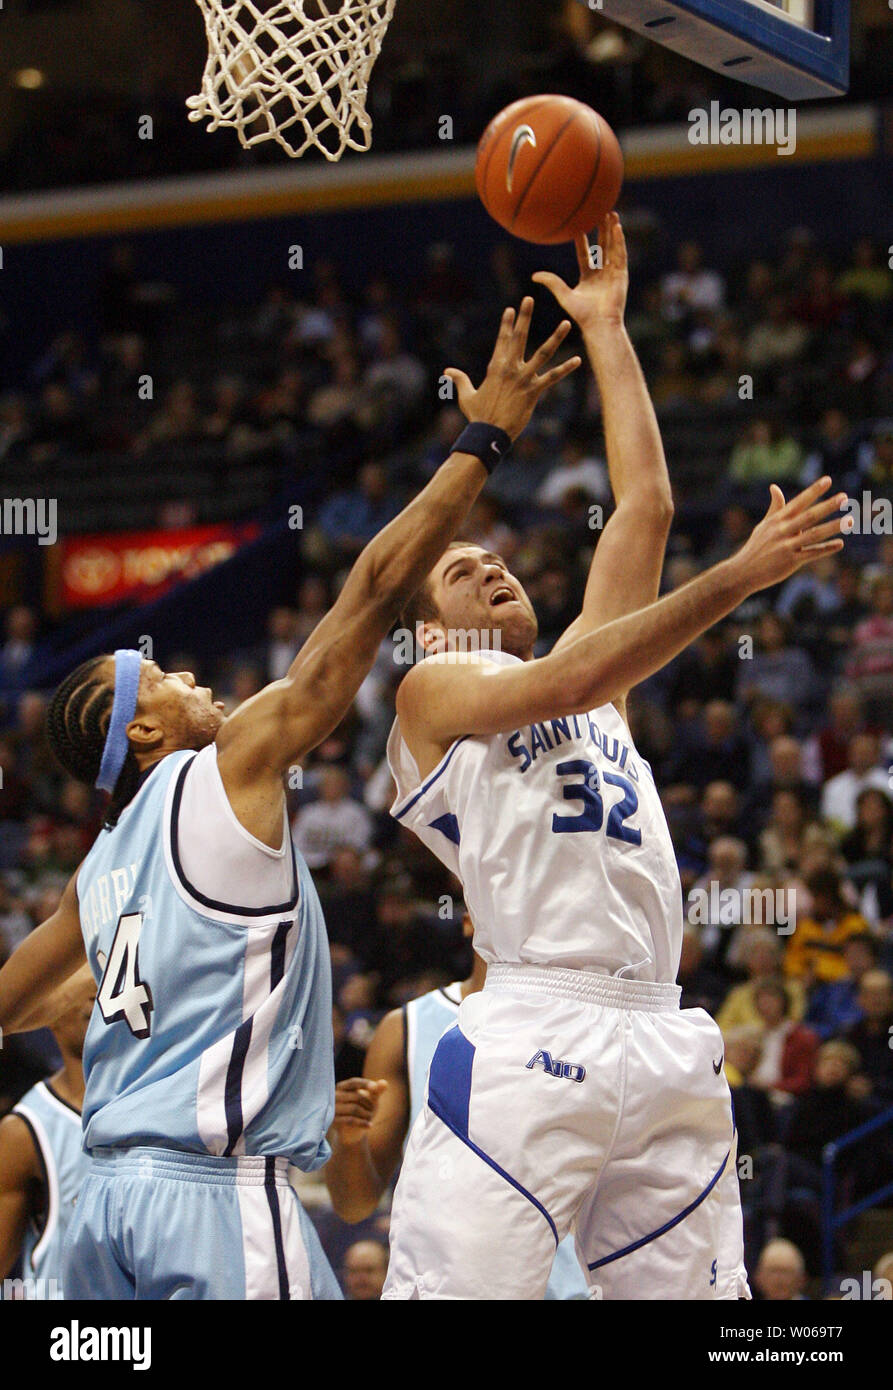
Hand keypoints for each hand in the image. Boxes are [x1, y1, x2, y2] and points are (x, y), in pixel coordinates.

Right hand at [329, 1077, 386, 1148]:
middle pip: (356, 1096)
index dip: (365, 1084)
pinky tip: (370, 1125)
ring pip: (354, 1108)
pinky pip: (350, 1120)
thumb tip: (384, 1083)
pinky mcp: (334, 1121)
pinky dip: (363, 1123)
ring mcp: (333, 1108)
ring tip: (370, 1117)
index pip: (354, 1082)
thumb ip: (377, 1091)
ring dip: (367, 1114)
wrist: (351, 1132)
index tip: (375, 1087)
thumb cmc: (362, 1110)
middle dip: (369, 1103)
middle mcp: (335, 1096)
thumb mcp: (370, 1100)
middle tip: (373, 1110)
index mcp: (342, 1087)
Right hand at [443, 297, 580, 441]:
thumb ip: (459, 380)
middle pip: (519, 337)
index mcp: (495, 367)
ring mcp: (523, 379)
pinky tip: (578, 360)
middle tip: (529, 299)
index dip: (507, 323)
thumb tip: (447, 371)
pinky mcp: (533, 392)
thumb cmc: (477, 416)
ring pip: (543, 353)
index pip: (502, 340)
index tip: (511, 309)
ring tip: (566, 323)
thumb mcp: (466, 396)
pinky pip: (553, 378)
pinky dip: (566, 369)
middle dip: (524, 317)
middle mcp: (510, 368)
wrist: (489, 433)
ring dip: (556, 337)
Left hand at [531, 213, 628, 331]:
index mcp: (588, 278)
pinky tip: (617, 227)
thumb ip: (551, 282)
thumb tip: (534, 275)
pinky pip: (621, 254)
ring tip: (611, 213)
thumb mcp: (563, 295)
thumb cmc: (582, 315)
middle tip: (599, 212)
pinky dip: (619, 240)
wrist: (599, 324)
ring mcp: (613, 273)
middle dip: (601, 230)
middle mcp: (602, 273)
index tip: (579, 226)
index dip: (582, 240)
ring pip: (613, 246)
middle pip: (602, 246)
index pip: (585, 254)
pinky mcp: (621, 275)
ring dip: (612, 230)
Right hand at [730, 477, 846, 595]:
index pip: (798, 502)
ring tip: (850, 520)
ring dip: (833, 527)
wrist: (743, 572)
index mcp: (777, 520)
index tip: (828, 480)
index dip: (813, 491)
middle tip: (844, 497)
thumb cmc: (756, 547)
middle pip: (809, 516)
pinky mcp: (790, 561)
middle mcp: (782, 531)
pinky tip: (840, 544)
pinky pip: (812, 554)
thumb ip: (775, 507)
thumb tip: (774, 487)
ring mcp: (786, 546)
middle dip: (827, 506)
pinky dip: (826, 549)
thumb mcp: (764, 525)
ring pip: (814, 535)